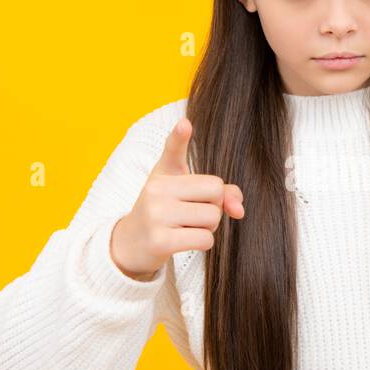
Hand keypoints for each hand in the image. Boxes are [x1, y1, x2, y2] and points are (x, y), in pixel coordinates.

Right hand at [109, 116, 245, 279]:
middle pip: (216, 192)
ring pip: (213, 217)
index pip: (174, 151)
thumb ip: (219, 192)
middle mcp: (157, 190)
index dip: (179, 136)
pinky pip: (205, 239)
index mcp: (163, 174)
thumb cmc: (164, 214)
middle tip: (192, 213)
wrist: (130, 244)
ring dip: (209, 228)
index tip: (184, 124)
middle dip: (214, 207)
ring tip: (186, 227)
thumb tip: (239, 210)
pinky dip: (204, 243)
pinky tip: (184, 241)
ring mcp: (156, 215)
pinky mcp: (160, 241)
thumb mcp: (184, 194)